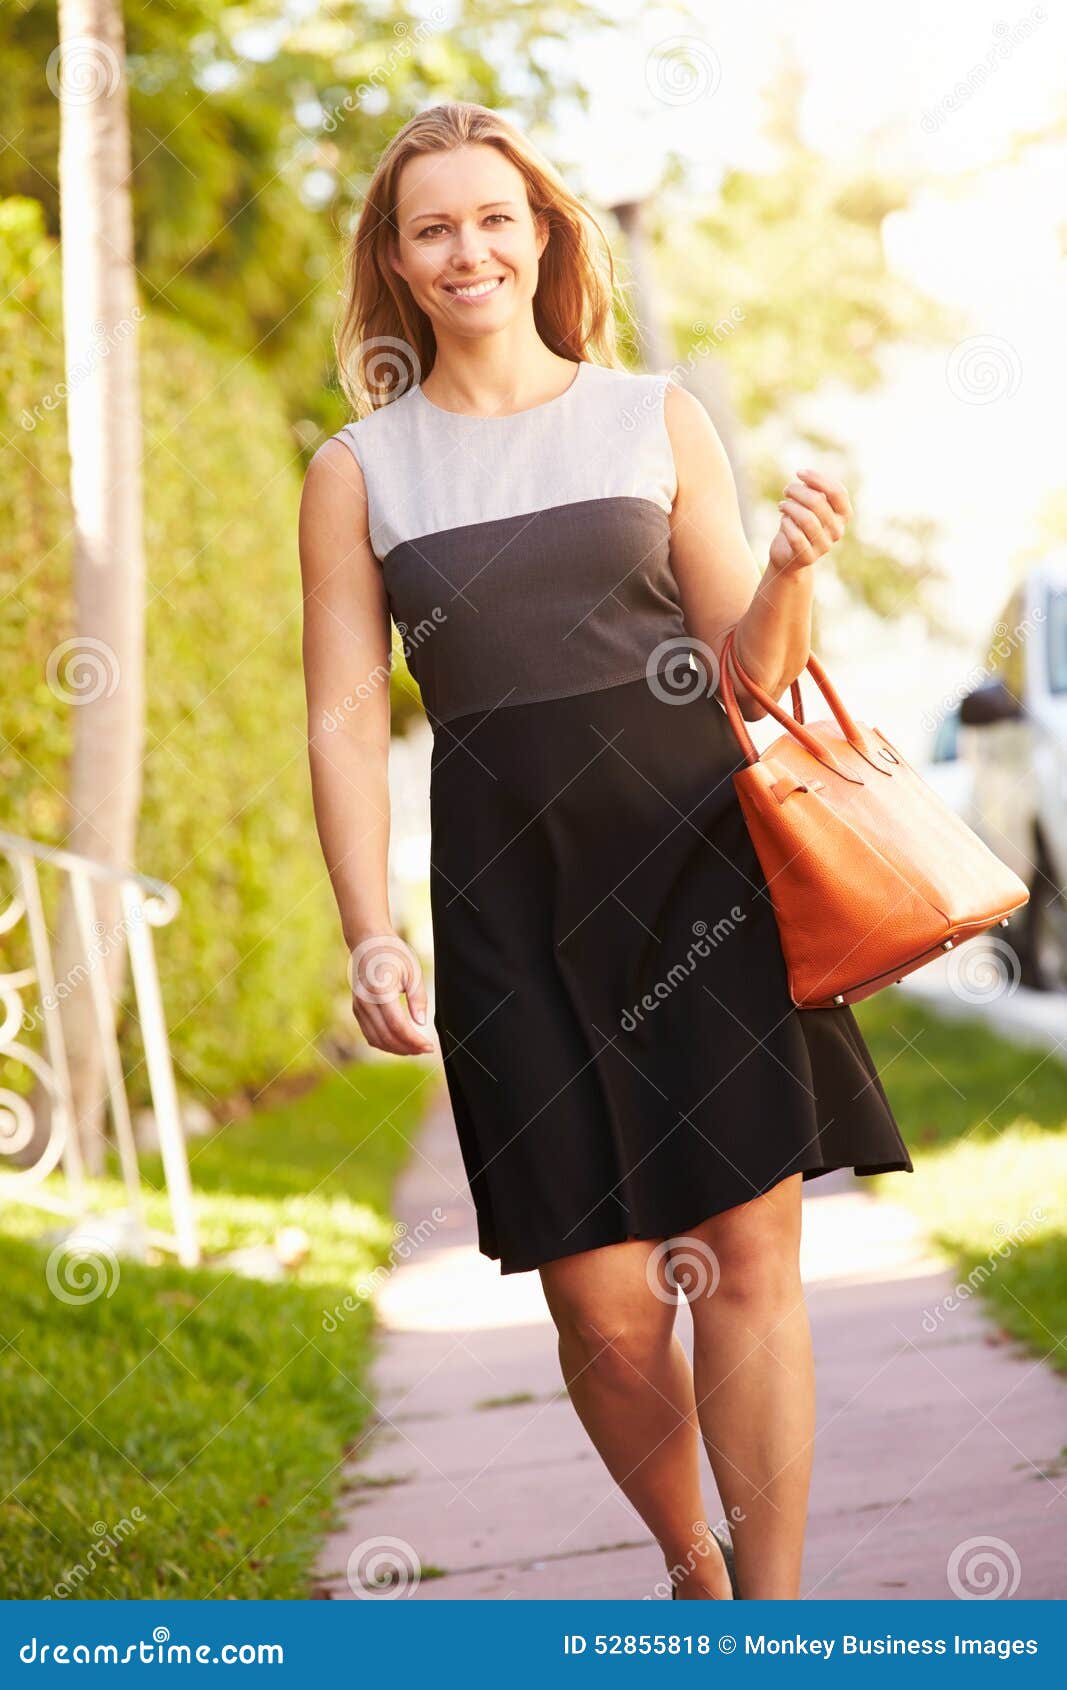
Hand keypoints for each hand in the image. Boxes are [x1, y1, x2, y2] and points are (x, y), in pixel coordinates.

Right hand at [347, 932, 435, 1055]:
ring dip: (396, 1049)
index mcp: (380, 990)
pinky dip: (384, 1043)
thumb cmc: (393, 953)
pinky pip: (369, 1034)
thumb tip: (421, 1023)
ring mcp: (358, 1007)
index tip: (429, 1046)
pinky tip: (400, 1043)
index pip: (397, 1025)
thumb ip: (418, 998)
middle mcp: (365, 1002)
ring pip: (376, 1040)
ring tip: (415, 1049)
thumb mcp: (412, 972)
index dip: (414, 1040)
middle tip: (425, 1049)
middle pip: (386, 1036)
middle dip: (408, 1048)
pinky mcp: (357, 1010)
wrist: (367, 942)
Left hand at [769, 467, 851, 573]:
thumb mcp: (808, 504)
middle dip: (797, 491)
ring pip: (806, 519)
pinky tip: (783, 520)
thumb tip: (807, 481)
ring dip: (790, 507)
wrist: (789, 555)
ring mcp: (824, 546)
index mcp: (843, 515)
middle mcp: (837, 531)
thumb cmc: (800, 523)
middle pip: (818, 503)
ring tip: (781, 505)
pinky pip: (796, 537)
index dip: (818, 479)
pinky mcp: (808, 558)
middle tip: (786, 491)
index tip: (799, 473)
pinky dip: (786, 524)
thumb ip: (812, 491)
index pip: (838, 492)